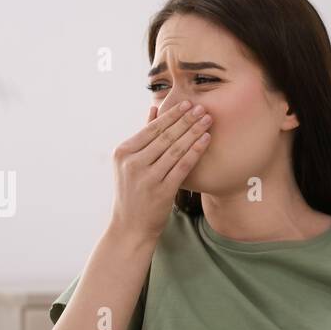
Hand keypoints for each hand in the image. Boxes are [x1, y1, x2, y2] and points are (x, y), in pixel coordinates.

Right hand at [110, 101, 212, 241]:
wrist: (130, 226)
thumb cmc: (133, 192)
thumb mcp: (129, 162)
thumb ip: (143, 136)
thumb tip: (153, 109)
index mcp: (123, 152)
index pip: (152, 129)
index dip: (171, 115)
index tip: (187, 103)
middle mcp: (133, 163)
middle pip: (165, 137)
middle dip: (186, 120)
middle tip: (202, 107)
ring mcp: (147, 178)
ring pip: (175, 149)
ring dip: (193, 132)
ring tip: (207, 120)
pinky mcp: (161, 191)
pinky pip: (182, 166)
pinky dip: (195, 151)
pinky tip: (206, 140)